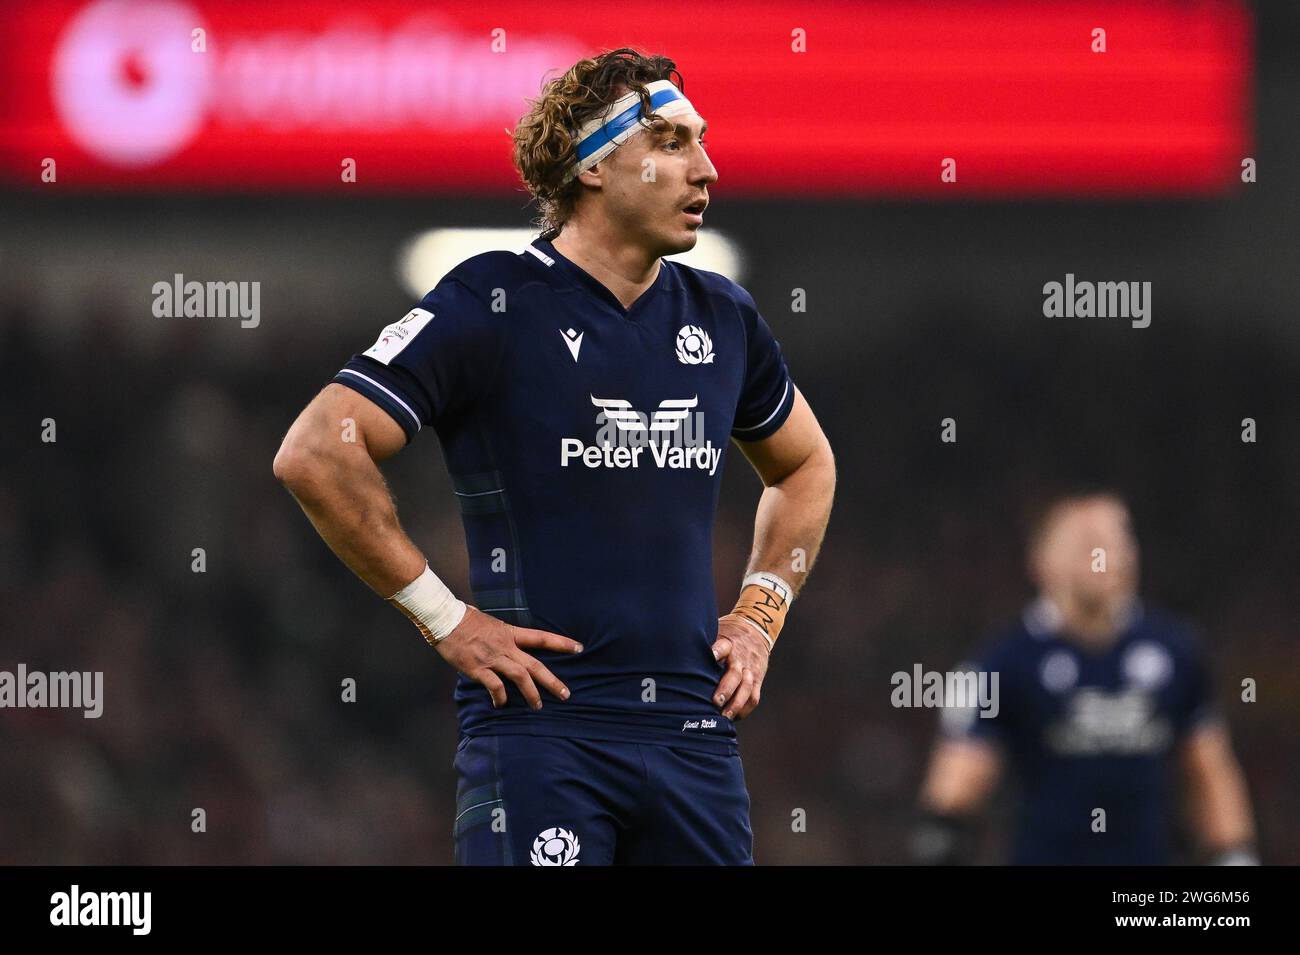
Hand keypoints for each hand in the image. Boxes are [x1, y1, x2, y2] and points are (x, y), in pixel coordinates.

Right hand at [435, 605, 582, 709]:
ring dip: (531, 693)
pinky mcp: (478, 669)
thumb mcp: (492, 624)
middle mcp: (505, 646)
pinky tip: (501, 704)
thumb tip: (510, 644)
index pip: (542, 638)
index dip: (562, 643)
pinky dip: (500, 697)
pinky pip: (494, 686)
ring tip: (538, 706)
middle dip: (552, 681)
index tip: (579, 648)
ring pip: (519, 677)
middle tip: (566, 694)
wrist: (445, 620)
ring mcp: (492, 658)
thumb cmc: (466, 620)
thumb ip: (503, 636)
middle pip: (535, 665)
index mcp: (510, 633)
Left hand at [709, 614, 770, 720]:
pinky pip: (754, 697)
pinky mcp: (757, 679)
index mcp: (728, 643)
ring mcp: (750, 669)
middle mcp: (739, 658)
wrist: (756, 629)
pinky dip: (745, 709)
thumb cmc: (727, 635)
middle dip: (726, 689)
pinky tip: (734, 717)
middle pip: (735, 673)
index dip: (717, 651)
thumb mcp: (715, 631)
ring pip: (747, 687)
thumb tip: (672, 651)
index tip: (710, 657)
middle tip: (715, 702)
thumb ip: (701, 643)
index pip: (723, 646)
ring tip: (724, 716)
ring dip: (736, 704)